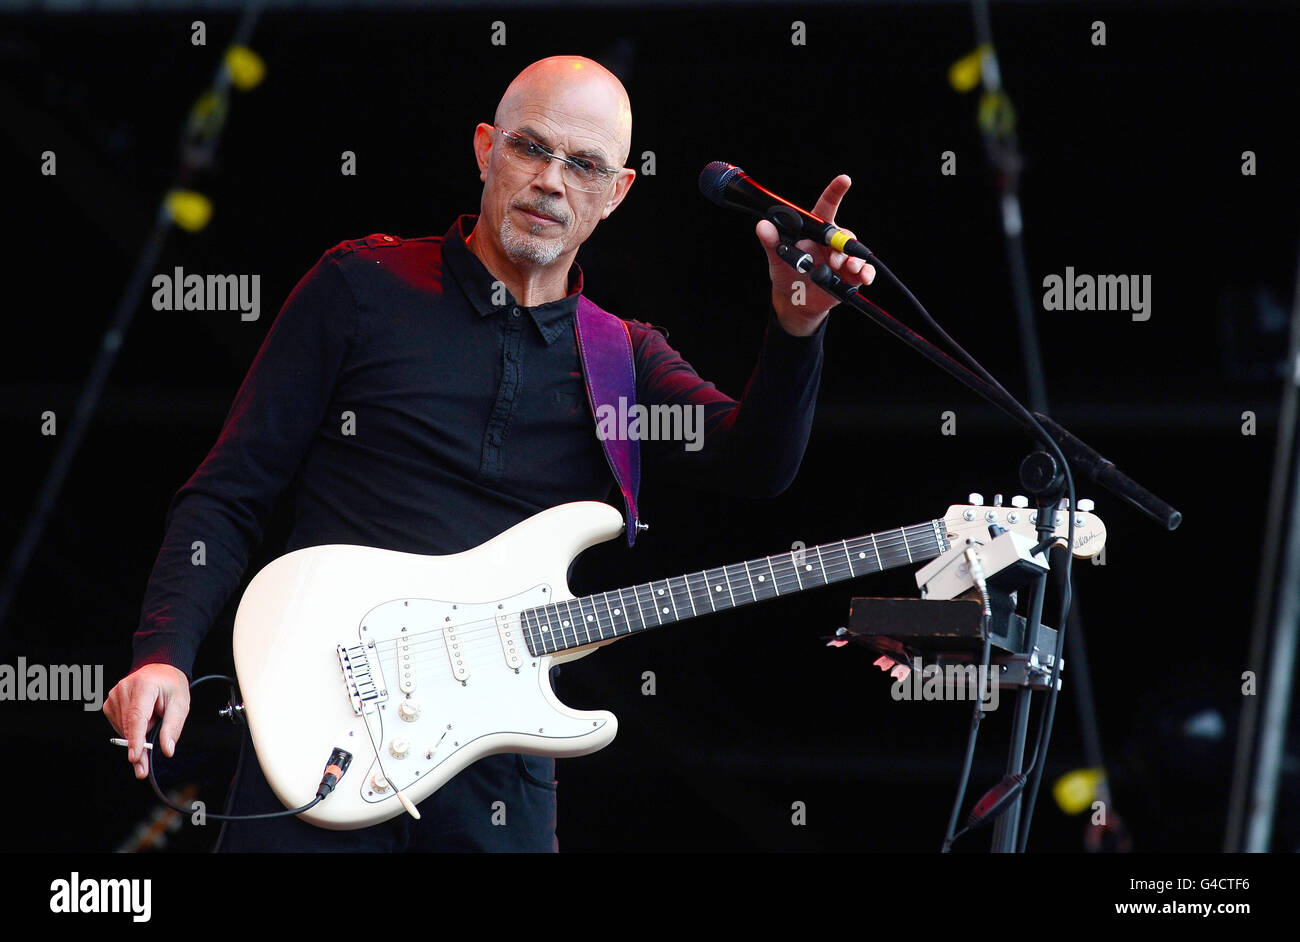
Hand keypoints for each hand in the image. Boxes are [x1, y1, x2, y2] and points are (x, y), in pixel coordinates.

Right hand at [104, 664, 190, 778]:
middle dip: (137, 749)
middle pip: (129, 727)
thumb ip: (173, 727)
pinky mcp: (109, 704)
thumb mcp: (180, 704)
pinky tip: (142, 720)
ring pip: (124, 729)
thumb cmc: (170, 686)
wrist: (159, 671)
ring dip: (136, 737)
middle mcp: (124, 689)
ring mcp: (114, 696)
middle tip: (143, 769)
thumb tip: (167, 750)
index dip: (136, 739)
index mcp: (144, 685)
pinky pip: (120, 726)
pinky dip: (131, 730)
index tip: (134, 757)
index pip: (137, 717)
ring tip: (152, 723)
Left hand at [755, 174, 875, 335]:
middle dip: (843, 244)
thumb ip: (771, 242)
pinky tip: (863, 277)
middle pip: (844, 235)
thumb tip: (762, 225)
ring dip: (855, 260)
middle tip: (833, 260)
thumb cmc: (786, 275)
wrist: (794, 301)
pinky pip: (865, 271)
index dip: (835, 191)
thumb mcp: (777, 259)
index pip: (827, 207)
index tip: (844, 179)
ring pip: (856, 252)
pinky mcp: (851, 276)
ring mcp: (842, 259)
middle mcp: (831, 243)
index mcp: (815, 232)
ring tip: (846, 269)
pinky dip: (867, 273)